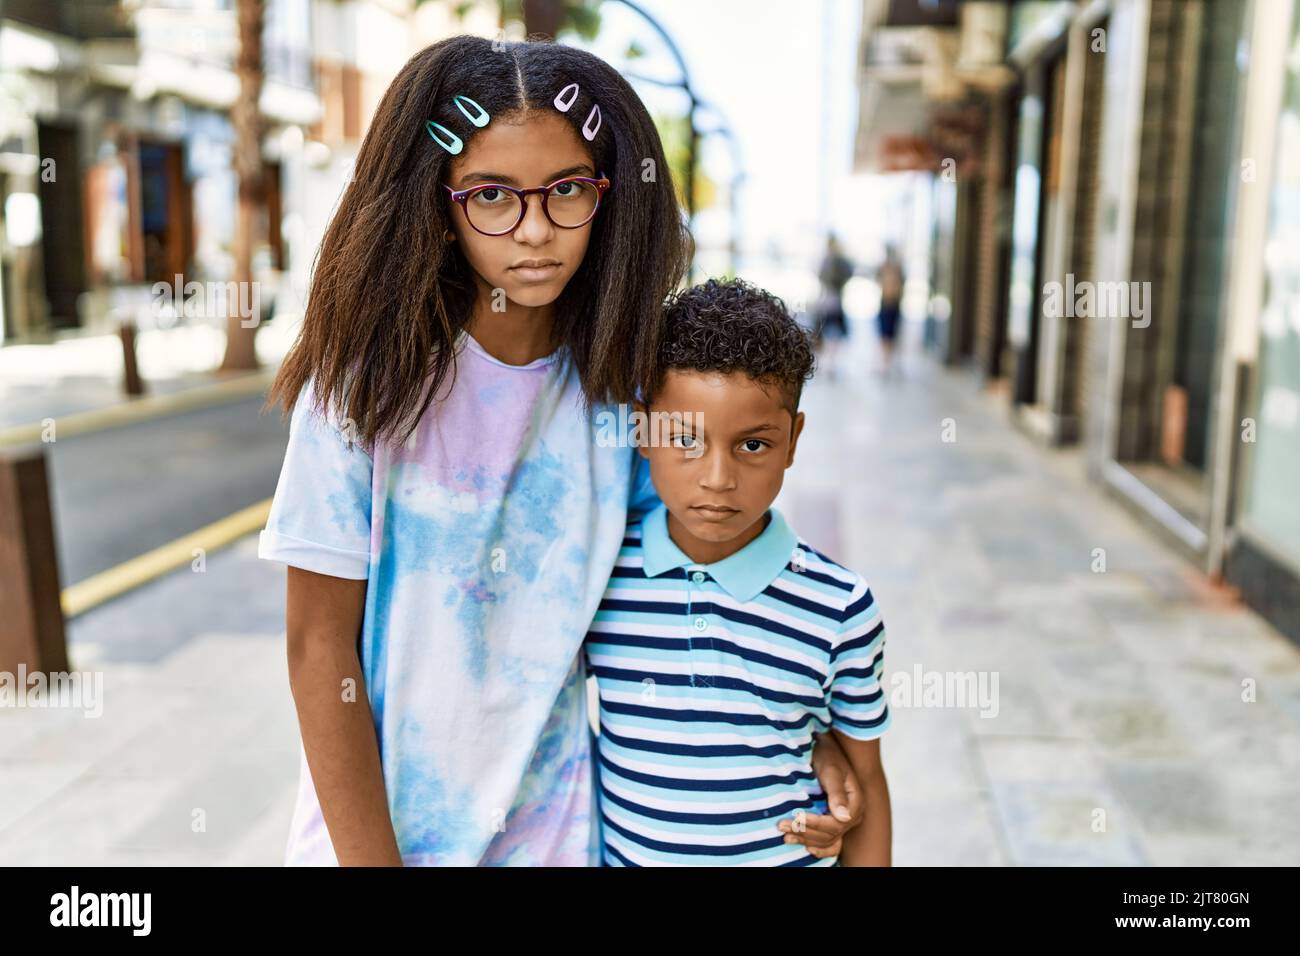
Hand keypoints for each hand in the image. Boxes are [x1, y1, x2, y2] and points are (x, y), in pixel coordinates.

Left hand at [778, 732, 863, 856]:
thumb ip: (837, 794)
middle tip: (782, 825)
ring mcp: (845, 821)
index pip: (835, 823)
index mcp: (856, 803)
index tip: (796, 817)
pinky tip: (806, 848)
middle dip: (805, 832)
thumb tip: (844, 818)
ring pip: (828, 840)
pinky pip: (830, 842)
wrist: (826, 749)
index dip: (815, 823)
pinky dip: (819, 848)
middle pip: (830, 834)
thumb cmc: (828, 755)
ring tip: (786, 836)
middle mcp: (853, 815)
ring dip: (807, 840)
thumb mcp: (831, 771)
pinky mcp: (835, 821)